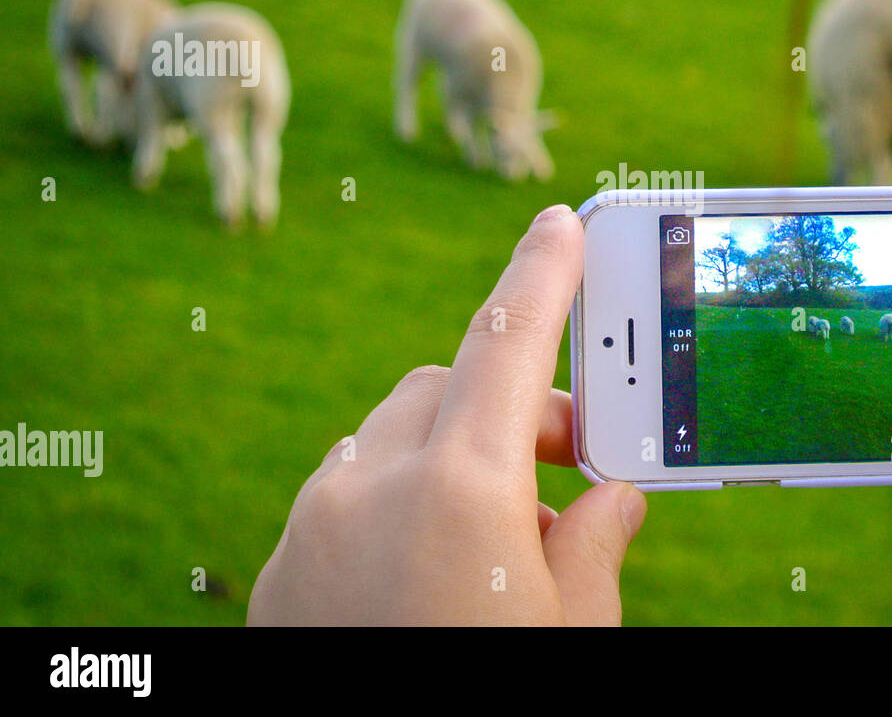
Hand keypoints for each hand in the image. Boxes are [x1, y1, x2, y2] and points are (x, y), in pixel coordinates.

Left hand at [248, 205, 645, 624]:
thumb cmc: (497, 710)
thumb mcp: (576, 632)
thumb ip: (595, 546)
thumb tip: (607, 503)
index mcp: (460, 493)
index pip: (509, 344)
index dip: (541, 274)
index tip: (558, 225)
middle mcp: (370, 493)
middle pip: (444, 389)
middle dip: (504, 409)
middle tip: (562, 468)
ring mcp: (313, 531)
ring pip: (388, 442)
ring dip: (446, 461)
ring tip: (495, 539)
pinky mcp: (281, 576)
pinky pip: (343, 501)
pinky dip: (394, 510)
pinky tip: (427, 575)